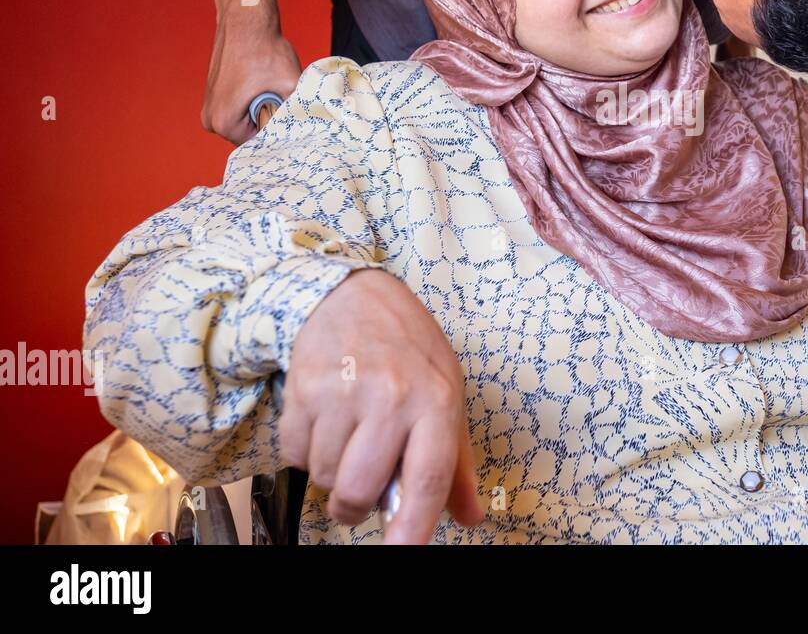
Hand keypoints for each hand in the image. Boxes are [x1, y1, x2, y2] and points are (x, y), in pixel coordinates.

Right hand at [201, 14, 301, 143]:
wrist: (245, 19)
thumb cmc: (264, 49)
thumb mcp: (290, 84)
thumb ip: (299, 112)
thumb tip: (310, 129)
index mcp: (223, 124)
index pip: (259, 146)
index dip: (280, 134)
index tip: (293, 121)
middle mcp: (211, 120)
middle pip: (251, 135)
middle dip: (271, 122)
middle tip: (284, 100)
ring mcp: (210, 107)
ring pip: (247, 122)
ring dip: (264, 111)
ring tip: (274, 90)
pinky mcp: (215, 96)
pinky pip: (240, 110)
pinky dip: (255, 102)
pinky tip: (266, 86)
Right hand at [279, 269, 484, 543]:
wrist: (352, 297)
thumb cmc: (408, 350)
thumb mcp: (446, 393)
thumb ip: (456, 463)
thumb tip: (470, 518)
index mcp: (437, 401)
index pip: (427, 479)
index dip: (412, 528)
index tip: (400, 553)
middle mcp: (392, 397)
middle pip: (359, 490)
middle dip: (354, 507)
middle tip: (361, 489)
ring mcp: (344, 392)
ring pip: (324, 477)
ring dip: (330, 474)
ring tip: (347, 437)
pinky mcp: (303, 391)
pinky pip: (295, 455)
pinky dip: (305, 453)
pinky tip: (324, 422)